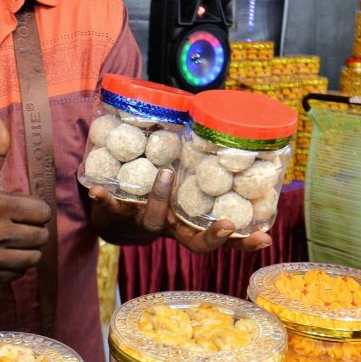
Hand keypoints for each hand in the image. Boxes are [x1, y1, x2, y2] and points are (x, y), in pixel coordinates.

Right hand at [0, 117, 51, 283]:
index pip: (41, 212)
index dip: (35, 208)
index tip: (21, 206)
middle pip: (41, 235)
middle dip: (34, 228)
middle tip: (19, 222)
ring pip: (35, 256)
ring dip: (29, 247)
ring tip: (14, 236)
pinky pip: (21, 271)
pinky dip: (17, 263)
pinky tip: (4, 251)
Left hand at [87, 167, 273, 253]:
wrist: (115, 217)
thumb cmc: (159, 194)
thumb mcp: (184, 185)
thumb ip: (202, 162)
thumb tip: (218, 117)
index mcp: (192, 222)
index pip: (225, 239)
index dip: (244, 243)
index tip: (264, 238)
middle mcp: (172, 228)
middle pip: (196, 244)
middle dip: (213, 237)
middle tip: (228, 225)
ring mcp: (145, 223)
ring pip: (156, 220)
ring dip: (161, 198)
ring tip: (164, 174)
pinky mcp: (118, 214)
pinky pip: (111, 208)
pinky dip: (104, 198)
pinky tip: (96, 189)